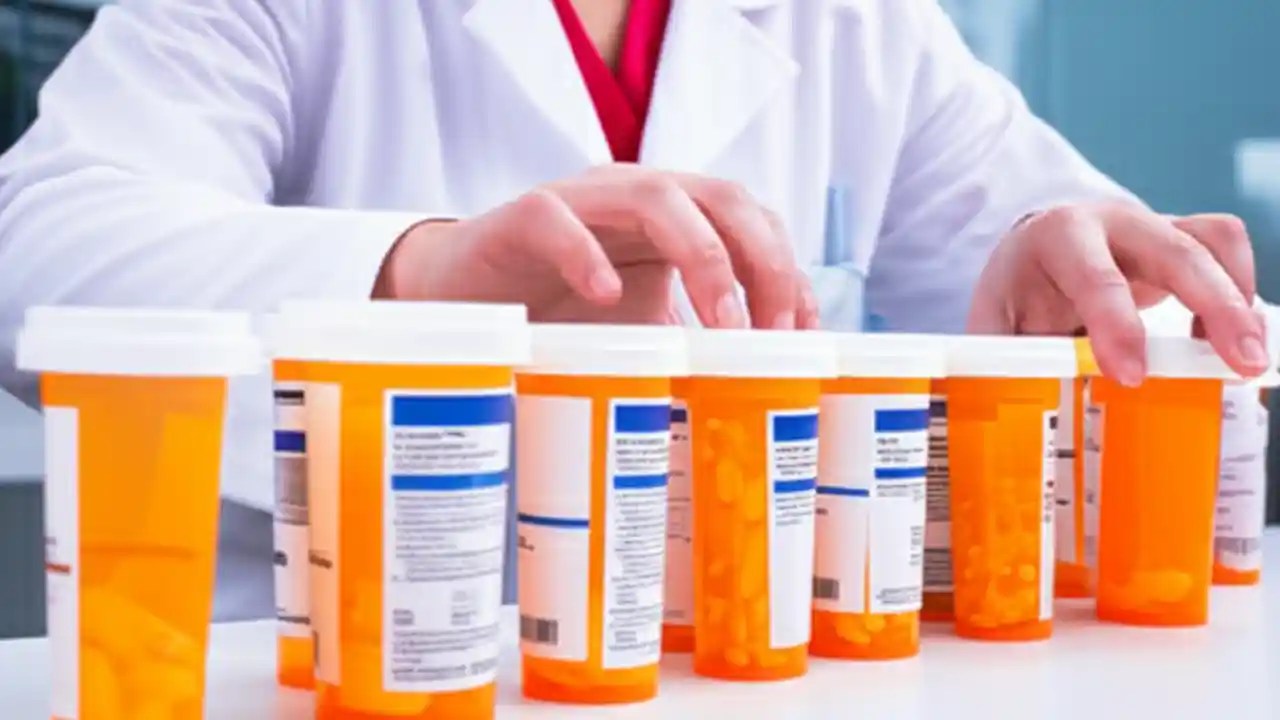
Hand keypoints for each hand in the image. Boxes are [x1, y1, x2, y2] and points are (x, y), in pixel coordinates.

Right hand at [376, 164, 818, 328]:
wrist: (460, 295)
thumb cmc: (559, 310)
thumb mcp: (640, 325)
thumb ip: (692, 336)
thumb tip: (765, 384)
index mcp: (676, 216)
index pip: (752, 221)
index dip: (788, 271)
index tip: (805, 337)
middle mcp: (637, 194)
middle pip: (724, 198)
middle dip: (761, 263)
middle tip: (771, 334)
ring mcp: (582, 200)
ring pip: (658, 196)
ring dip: (702, 257)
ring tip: (718, 324)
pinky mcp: (521, 217)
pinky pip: (557, 220)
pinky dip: (586, 254)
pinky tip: (607, 296)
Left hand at [969, 203, 1267, 384]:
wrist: (1031, 254)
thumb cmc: (1016, 297)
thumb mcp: (995, 326)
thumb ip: (1003, 364)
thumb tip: (1010, 421)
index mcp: (1056, 238)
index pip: (1094, 277)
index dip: (1117, 326)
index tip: (1132, 376)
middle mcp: (1110, 221)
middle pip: (1173, 250)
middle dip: (1213, 306)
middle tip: (1240, 365)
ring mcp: (1152, 225)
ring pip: (1213, 240)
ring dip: (1238, 298)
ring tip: (1246, 359)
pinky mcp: (1181, 238)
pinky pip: (1224, 249)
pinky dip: (1239, 291)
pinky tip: (1227, 340)